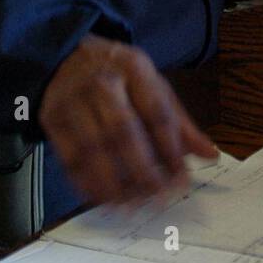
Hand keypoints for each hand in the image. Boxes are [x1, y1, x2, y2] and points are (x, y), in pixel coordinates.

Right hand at [37, 34, 217, 207]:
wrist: (66, 57)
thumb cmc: (119, 77)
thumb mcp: (153, 86)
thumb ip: (179, 123)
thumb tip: (210, 154)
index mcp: (135, 68)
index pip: (156, 112)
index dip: (170, 149)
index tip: (182, 178)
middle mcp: (102, 81)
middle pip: (123, 131)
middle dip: (142, 170)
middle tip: (158, 197)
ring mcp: (72, 99)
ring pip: (93, 148)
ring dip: (113, 183)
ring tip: (132, 205)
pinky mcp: (51, 118)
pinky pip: (69, 157)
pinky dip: (87, 183)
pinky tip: (104, 199)